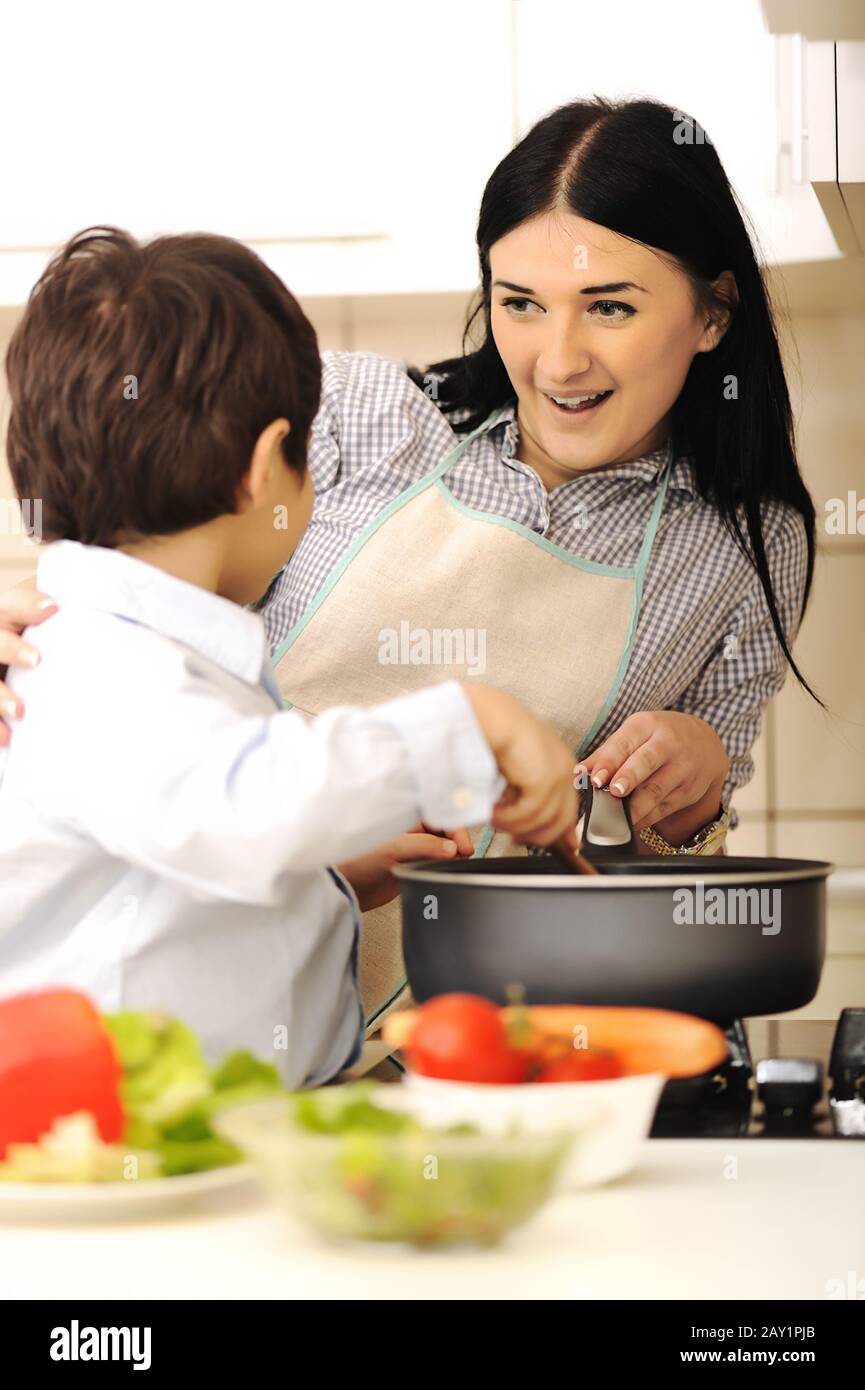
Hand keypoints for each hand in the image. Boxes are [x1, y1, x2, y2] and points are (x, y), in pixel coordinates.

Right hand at [0, 583, 57, 746]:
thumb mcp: (52, 622)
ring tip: (19, 710)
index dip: (27, 605)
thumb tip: (123, 613)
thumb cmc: (43, 636)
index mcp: (6, 614)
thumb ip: (72, 618)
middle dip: (11, 649)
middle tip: (37, 659)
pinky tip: (8, 737)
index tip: (52, 609)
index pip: (12, 605)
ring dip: (0, 696)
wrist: (18, 663)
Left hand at [338, 823, 474, 911]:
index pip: (439, 816)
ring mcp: (413, 850)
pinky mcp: (413, 867)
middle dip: (457, 842)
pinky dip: (445, 866)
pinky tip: (447, 871)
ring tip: (457, 864)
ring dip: (453, 855)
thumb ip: (425, 845)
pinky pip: (435, 863)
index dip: (454, 829)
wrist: (346, 889)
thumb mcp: (394, 848)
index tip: (463, 845)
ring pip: (443, 848)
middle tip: (463, 856)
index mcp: (406, 819)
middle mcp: (411, 832)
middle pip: (445, 832)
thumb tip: (451, 848)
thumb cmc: (358, 861)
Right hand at [463, 684, 577, 846]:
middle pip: (562, 820)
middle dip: (537, 836)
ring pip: (543, 821)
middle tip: (515, 839)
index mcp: (560, 764)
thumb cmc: (493, 735)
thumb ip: (523, 795)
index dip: (561, 832)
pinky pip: (528, 814)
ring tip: (494, 818)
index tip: (553, 845)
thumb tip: (526, 825)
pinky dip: (508, 819)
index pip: (570, 808)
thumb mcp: (513, 771)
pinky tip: (493, 812)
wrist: (487, 715)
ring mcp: (558, 775)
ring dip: (515, 826)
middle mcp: (564, 769)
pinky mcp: (545, 780)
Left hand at [575, 710, 729, 837]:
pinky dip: (645, 819)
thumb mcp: (634, 734)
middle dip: (628, 778)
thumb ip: (606, 753)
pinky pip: (664, 808)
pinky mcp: (689, 790)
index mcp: (647, 725)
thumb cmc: (657, 738)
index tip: (596, 779)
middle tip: (614, 792)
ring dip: (635, 807)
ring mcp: (682, 768)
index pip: (625, 744)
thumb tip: (578, 772)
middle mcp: (668, 744)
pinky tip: (631, 824)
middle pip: (646, 762)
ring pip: (656, 790)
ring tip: (617, 817)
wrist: (704, 743)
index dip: (609, 762)